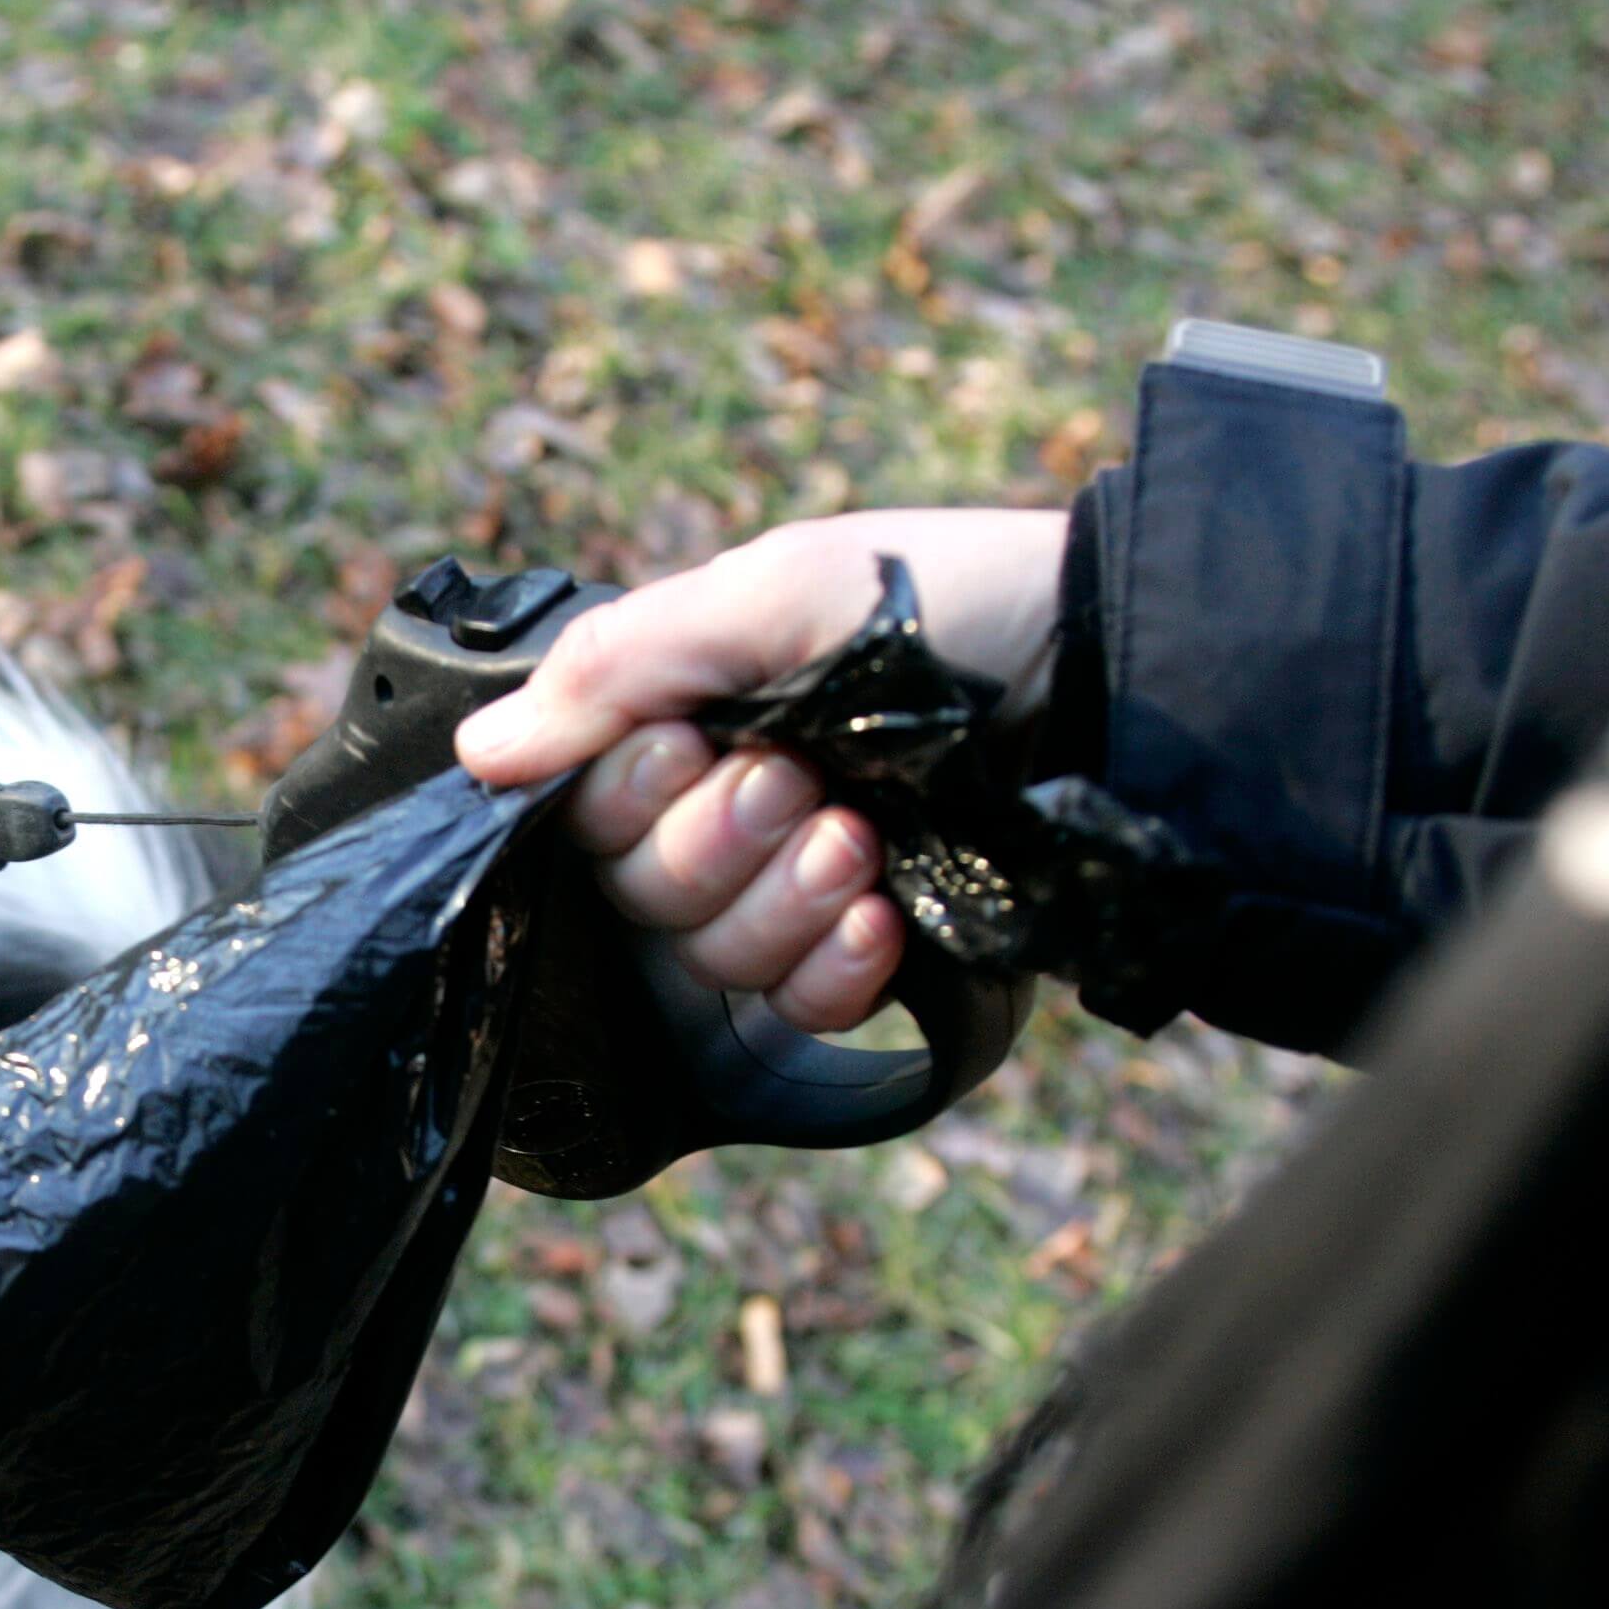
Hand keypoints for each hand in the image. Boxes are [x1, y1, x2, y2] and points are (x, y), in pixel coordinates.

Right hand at [456, 508, 1068, 1033]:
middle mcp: (735, 806)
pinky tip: (877, 924)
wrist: (1128, 680)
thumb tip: (480, 751)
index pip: (584, 808)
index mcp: (698, 716)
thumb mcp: (776, 593)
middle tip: (795, 788)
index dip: (622, 800)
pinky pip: (798, 1014)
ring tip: (857, 845)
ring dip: (776, 908)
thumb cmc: (954, 607)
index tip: (687, 750)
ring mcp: (808, 888)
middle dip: (710, 850)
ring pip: (710, 962)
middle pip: (636, 896)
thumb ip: (618, 668)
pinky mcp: (884, 955)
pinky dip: (827, 975)